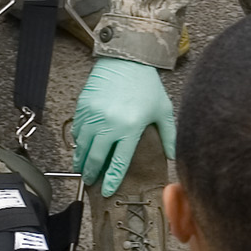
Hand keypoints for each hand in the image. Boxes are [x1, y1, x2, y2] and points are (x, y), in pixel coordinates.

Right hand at [72, 57, 177, 196]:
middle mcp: (109, 124)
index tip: (108, 191)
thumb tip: (173, 155)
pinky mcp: (83, 106)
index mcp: (130, 128)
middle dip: (91, 173)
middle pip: (95, 158)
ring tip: (82, 168)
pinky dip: (78, 142)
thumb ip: (168, 135)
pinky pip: (77, 130)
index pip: (118, 162)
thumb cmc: (146, 83)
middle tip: (90, 181)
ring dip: (81, 159)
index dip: (112, 180)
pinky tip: (81, 147)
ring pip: (82, 146)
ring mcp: (93, 115)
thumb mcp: (163, 110)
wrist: (126, 59)